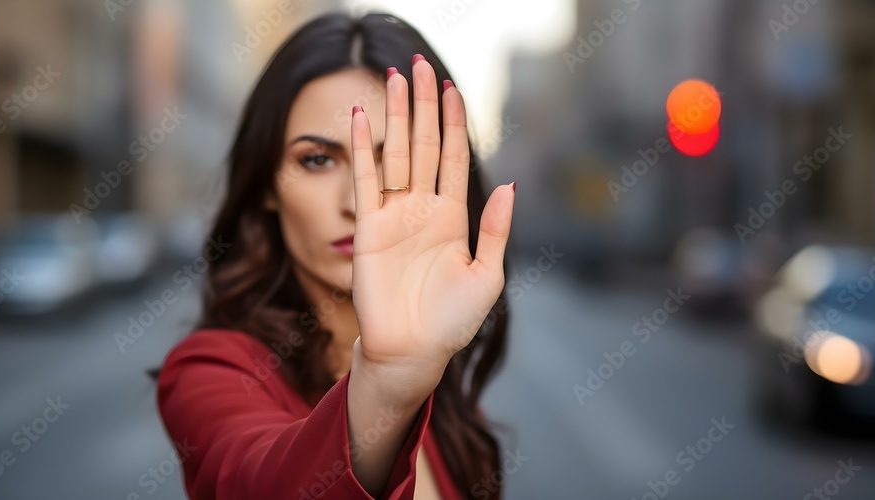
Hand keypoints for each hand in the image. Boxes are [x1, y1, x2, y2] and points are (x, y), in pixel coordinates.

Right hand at [349, 55, 514, 375]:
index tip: (453, 89)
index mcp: (452, 216)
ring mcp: (393, 215)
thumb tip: (510, 185)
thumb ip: (496, 230)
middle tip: (420, 65)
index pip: (452, 157)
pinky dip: (364, 147)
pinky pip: (365, 179)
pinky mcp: (367, 228)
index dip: (453, 123)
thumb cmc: (452, 321)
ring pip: (395, 153)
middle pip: (423, 145)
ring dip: (396, 115)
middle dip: (424, 106)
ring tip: (396, 77)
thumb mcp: (488, 275)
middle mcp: (422, 209)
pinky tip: (365, 116)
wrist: (413, 351)